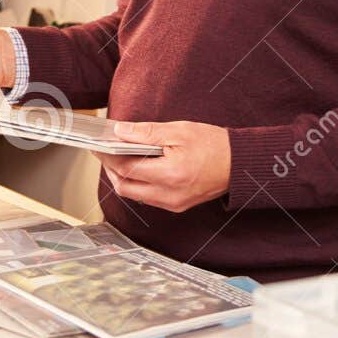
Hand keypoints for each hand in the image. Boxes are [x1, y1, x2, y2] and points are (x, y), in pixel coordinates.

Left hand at [93, 120, 230, 212]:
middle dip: (111, 170)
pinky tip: (137, 168)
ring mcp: (173, 204)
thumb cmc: (214, 145)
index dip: (108, 157)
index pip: (126, 169)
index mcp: (170, 175)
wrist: (239, 164)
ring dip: (123, 177)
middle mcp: (170, 195)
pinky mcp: (177, 206)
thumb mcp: (179, 131)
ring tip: (119, 158)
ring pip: (135, 195)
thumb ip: (146, 132)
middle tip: (105, 152)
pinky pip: (148, 198)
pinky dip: (138, 183)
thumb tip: (120, 132)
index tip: (99, 145)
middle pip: (125, 187)